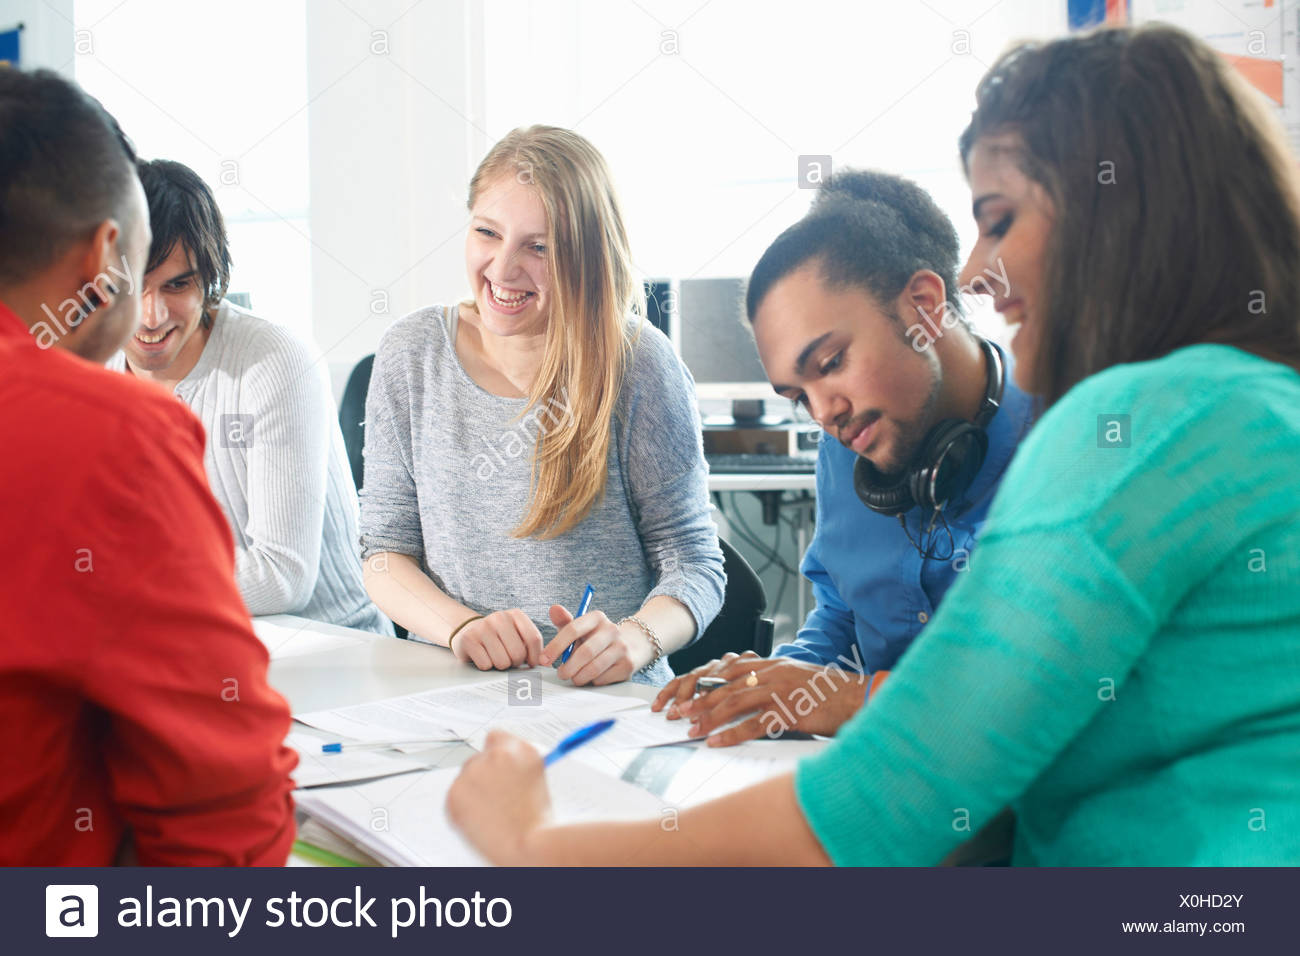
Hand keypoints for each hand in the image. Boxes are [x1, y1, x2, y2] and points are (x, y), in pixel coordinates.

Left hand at [446, 730, 549, 864]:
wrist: (529, 845)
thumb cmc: (539, 823)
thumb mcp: (538, 784)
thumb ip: (519, 768)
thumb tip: (505, 769)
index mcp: (523, 750)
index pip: (497, 737)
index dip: (496, 755)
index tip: (498, 766)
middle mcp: (496, 755)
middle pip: (478, 758)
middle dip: (483, 776)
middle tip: (495, 798)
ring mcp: (474, 772)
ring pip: (465, 778)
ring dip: (473, 791)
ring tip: (492, 814)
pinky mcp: (456, 792)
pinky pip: (455, 797)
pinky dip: (462, 808)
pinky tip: (480, 820)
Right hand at [449, 609, 542, 669]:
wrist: (469, 631)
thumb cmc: (500, 638)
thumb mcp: (517, 635)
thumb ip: (532, 645)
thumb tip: (544, 663)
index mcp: (516, 615)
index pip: (534, 638)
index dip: (535, 656)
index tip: (531, 663)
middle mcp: (499, 617)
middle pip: (518, 653)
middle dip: (515, 663)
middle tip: (509, 659)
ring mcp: (483, 627)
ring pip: (502, 662)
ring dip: (500, 666)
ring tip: (495, 657)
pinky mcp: (469, 639)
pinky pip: (486, 665)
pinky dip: (486, 666)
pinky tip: (483, 656)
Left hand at [540, 604, 651, 684]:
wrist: (633, 644)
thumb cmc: (597, 638)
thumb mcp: (581, 627)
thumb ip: (564, 621)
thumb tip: (553, 608)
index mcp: (597, 617)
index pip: (573, 629)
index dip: (555, 646)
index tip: (544, 660)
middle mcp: (611, 630)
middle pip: (584, 652)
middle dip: (568, 667)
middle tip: (561, 674)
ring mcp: (622, 647)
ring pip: (594, 668)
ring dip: (579, 677)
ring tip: (574, 678)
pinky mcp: (628, 665)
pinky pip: (603, 678)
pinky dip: (593, 681)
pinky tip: (592, 677)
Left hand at [655, 655, 867, 746]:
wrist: (857, 697)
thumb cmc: (827, 691)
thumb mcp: (794, 677)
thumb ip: (770, 679)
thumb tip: (746, 688)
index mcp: (771, 663)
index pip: (728, 669)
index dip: (704, 682)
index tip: (686, 694)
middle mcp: (772, 673)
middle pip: (726, 685)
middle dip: (699, 700)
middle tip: (679, 713)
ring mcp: (781, 691)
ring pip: (735, 703)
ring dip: (710, 717)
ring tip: (693, 729)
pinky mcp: (790, 712)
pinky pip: (755, 724)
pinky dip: (733, 734)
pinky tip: (718, 742)